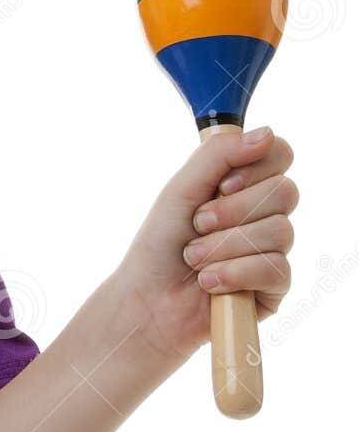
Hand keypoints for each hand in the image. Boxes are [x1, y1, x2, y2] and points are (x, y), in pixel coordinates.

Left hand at [109, 124, 297, 367]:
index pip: (279, 155)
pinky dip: (233, 274)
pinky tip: (208, 283)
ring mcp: (273, 250)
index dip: (255, 167)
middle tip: (197, 224)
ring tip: (194, 259)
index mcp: (243, 186)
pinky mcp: (274, 287)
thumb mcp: (182, 189)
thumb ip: (218, 155)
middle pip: (285, 191)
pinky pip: (275, 269)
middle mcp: (264, 215)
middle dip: (232, 210)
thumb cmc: (160, 244)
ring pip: (280, 231)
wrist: (147, 299)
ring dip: (224, 246)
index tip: (221, 184)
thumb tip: (266, 133)